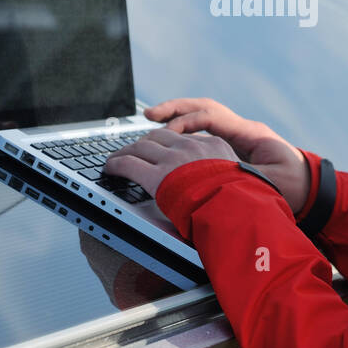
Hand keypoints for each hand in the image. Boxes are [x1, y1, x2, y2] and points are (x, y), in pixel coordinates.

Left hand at [104, 127, 238, 199]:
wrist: (233, 211)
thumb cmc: (237, 205)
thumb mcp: (237, 181)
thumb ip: (223, 175)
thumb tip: (220, 185)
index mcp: (213, 146)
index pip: (183, 137)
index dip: (167, 143)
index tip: (160, 149)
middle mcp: (191, 147)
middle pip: (158, 136)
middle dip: (144, 143)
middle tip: (135, 151)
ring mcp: (172, 159)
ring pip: (140, 146)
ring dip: (126, 151)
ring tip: (117, 159)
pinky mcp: (156, 175)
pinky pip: (128, 163)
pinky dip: (116, 164)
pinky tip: (110, 168)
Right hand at [137, 98, 310, 214]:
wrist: (313, 191)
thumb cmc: (296, 187)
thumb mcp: (272, 183)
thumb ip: (244, 178)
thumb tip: (217, 176)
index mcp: (250, 133)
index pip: (212, 116)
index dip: (186, 121)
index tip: (166, 132)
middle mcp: (243, 130)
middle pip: (204, 109)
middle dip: (176, 109)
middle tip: (149, 115)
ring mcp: (239, 137)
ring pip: (204, 118)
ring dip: (179, 118)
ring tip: (152, 122)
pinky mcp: (235, 148)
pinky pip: (207, 132)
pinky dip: (187, 132)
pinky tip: (171, 140)